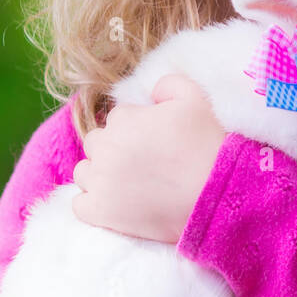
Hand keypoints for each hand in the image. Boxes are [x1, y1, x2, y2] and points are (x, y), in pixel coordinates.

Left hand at [72, 74, 226, 242]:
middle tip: (142, 163)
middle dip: (114, 149)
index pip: (117, 118)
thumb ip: (169, 83)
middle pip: (96, 143)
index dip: (136, 128)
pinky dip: (93, 204)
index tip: (154, 142)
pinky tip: (115, 204)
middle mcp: (106, 148)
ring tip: (129, 185)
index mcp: (124, 120)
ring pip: (84, 172)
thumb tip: (151, 91)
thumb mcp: (196, 99)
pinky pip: (79, 205)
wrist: (216, 195)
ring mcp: (100, 182)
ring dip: (101, 175)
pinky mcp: (100, 212)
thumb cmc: (208, 146)